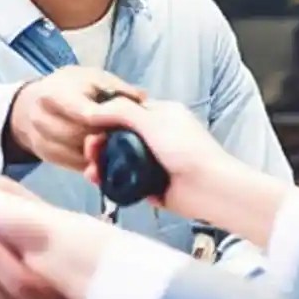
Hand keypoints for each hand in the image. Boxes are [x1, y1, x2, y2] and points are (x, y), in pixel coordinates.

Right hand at [9, 66, 144, 170]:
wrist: (32, 103)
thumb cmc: (69, 87)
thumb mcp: (91, 77)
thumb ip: (115, 88)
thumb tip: (142, 98)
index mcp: (54, 93)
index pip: (85, 114)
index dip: (108, 120)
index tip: (129, 121)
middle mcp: (42, 118)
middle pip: (81, 137)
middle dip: (106, 137)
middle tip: (127, 134)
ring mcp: (41, 139)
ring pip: (79, 155)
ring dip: (101, 152)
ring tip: (118, 144)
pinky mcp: (46, 156)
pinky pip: (75, 166)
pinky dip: (93, 162)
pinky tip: (105, 154)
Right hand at [81, 99, 288, 245]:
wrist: (209, 188)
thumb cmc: (190, 151)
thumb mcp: (153, 121)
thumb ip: (122, 112)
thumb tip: (94, 110)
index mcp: (161, 115)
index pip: (125, 111)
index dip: (104, 118)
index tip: (89, 126)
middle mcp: (156, 136)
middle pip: (117, 138)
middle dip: (99, 144)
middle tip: (89, 150)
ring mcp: (152, 161)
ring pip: (117, 160)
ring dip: (101, 163)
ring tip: (91, 170)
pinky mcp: (150, 184)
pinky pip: (124, 181)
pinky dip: (110, 181)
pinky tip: (99, 181)